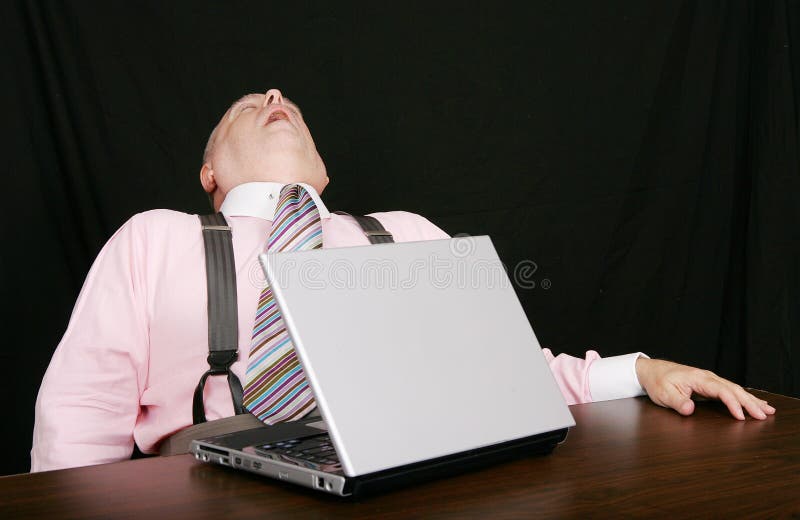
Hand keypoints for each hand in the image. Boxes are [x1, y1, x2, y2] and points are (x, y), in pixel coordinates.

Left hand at [635, 358, 775, 419]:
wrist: (651, 370)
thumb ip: (677, 402)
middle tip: (765, 415)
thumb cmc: (657, 381)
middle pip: (733, 389)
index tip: (741, 417)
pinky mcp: (708, 384)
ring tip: (768, 410)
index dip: (732, 403)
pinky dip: (742, 397)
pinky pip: (729, 390)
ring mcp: (709, 380)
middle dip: (750, 402)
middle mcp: (707, 377)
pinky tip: (753, 402)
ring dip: (751, 399)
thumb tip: (690, 410)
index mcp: (698, 378)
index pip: (721, 391)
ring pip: (734, 389)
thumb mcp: (663, 394)